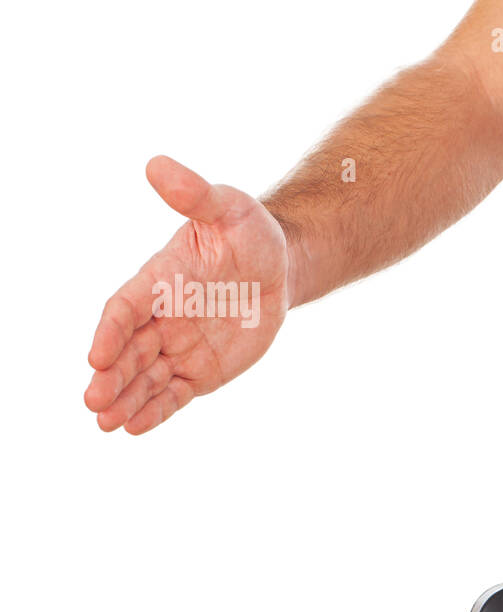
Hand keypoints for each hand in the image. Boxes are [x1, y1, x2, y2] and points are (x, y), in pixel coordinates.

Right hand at [85, 157, 291, 433]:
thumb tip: (156, 165)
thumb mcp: (229, 208)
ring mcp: (178, 346)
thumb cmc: (250, 232)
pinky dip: (156, 410)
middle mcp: (161, 317)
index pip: (125, 308)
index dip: (111, 332)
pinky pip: (174, 393)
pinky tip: (135, 428)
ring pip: (146, 377)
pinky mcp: (200, 370)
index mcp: (160, 280)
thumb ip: (194, 195)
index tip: (97, 356)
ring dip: (126, 399)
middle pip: (129, 351)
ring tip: (107, 424)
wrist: (280, 267)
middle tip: (94, 402)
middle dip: (112, 377)